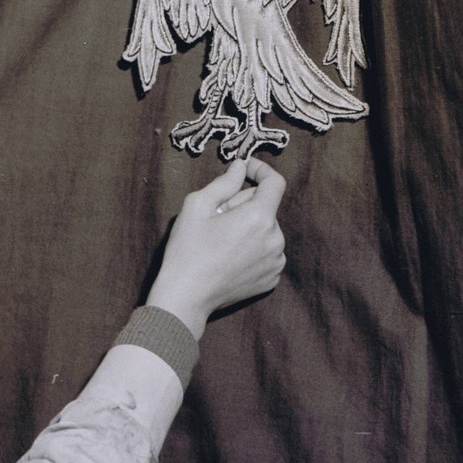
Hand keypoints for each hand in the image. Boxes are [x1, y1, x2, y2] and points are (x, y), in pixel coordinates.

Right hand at [145, 159, 286, 338]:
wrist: (187, 296)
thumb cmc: (188, 249)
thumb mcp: (197, 205)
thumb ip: (224, 182)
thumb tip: (241, 166)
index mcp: (259, 217)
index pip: (275, 183)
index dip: (261, 170)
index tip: (246, 170)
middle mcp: (275, 239)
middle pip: (266, 208)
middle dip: (244, 204)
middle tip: (216, 216)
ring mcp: (276, 262)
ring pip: (266, 230)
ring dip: (249, 227)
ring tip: (221, 240)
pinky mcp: (271, 279)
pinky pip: (266, 252)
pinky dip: (252, 248)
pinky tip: (229, 256)